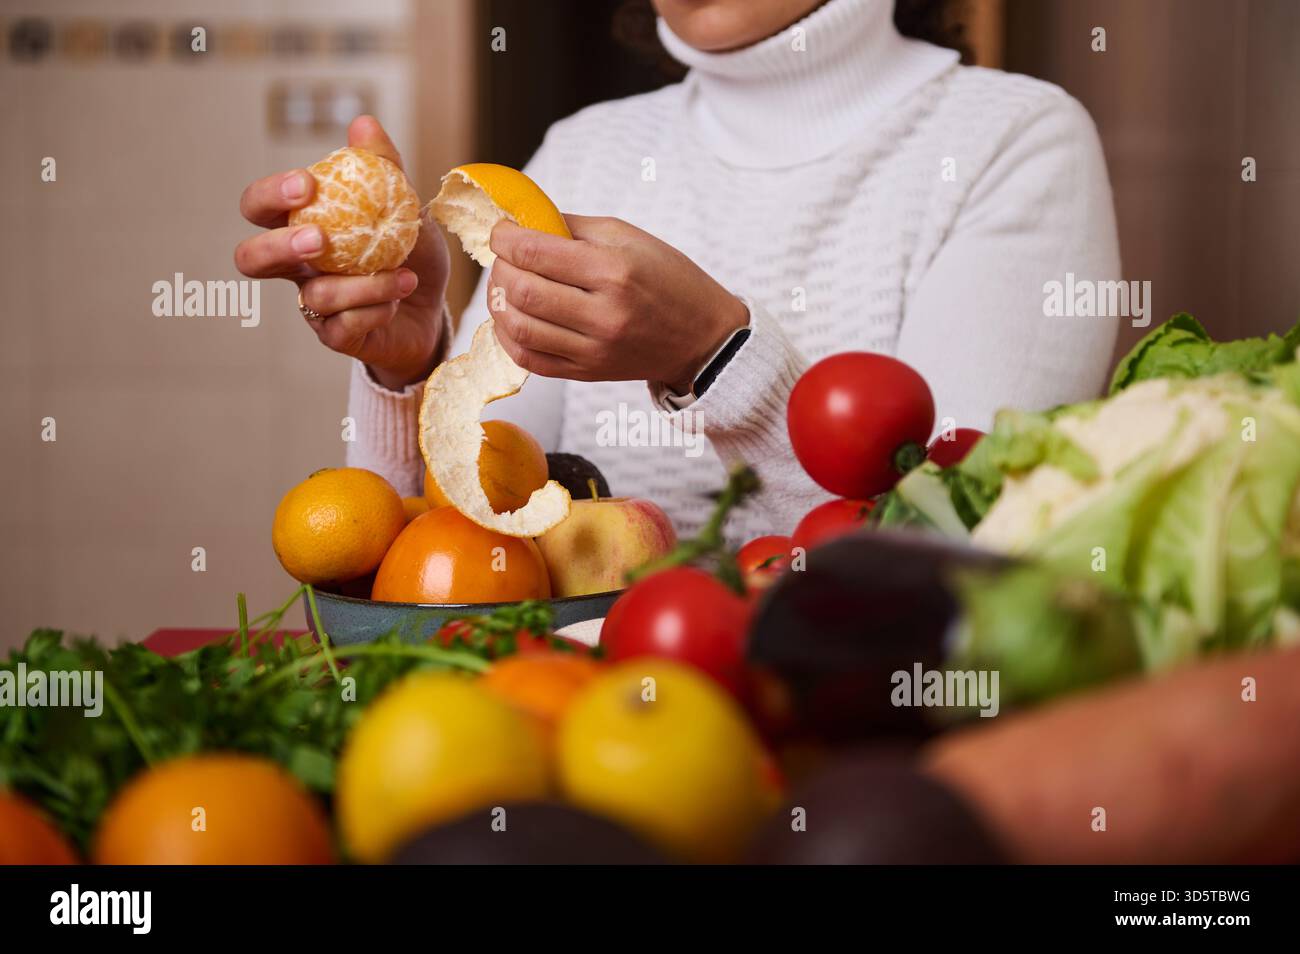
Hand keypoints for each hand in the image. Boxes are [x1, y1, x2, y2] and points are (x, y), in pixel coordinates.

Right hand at [234, 116, 450, 389]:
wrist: (434, 307)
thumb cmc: (409, 252)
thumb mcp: (406, 207)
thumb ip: (384, 169)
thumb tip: (363, 124)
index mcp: (301, 225)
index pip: (259, 208)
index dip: (269, 196)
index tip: (307, 184)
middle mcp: (297, 267)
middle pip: (250, 260)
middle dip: (278, 246)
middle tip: (319, 239)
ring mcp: (312, 305)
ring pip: (315, 296)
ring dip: (365, 284)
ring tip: (404, 275)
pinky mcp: (335, 336)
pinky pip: (343, 327)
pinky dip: (376, 310)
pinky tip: (397, 300)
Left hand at [486, 215, 747, 392]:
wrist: (703, 339)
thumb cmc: (669, 280)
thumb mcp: (630, 237)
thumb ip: (574, 227)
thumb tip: (523, 222)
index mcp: (614, 271)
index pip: (535, 253)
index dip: (505, 239)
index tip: (501, 232)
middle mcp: (603, 314)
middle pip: (522, 291)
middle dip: (500, 269)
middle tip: (504, 258)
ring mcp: (594, 349)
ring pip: (519, 328)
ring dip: (498, 302)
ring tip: (504, 285)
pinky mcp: (587, 373)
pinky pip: (529, 360)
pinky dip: (508, 337)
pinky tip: (510, 318)